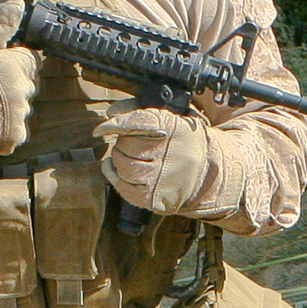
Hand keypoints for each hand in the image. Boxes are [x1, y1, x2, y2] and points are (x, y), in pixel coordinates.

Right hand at [0, 0, 36, 178]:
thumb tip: (18, 3)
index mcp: (17, 64)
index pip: (29, 59)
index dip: (12, 61)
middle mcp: (23, 89)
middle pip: (25, 84)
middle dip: (10, 86)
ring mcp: (20, 115)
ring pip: (20, 109)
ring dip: (6, 109)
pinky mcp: (14, 137)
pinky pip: (15, 131)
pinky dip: (3, 130)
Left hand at [95, 105, 215, 216]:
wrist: (204, 172)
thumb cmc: (179, 141)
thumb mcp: (168, 117)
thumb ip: (137, 110)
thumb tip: (110, 114)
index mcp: (172, 128)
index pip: (137, 122)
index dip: (116, 124)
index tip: (101, 129)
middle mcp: (167, 155)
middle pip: (126, 145)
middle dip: (123, 142)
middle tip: (131, 143)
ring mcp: (160, 179)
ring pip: (122, 166)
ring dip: (119, 159)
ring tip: (129, 156)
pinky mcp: (153, 198)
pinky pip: (122, 187)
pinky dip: (114, 176)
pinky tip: (117, 169)